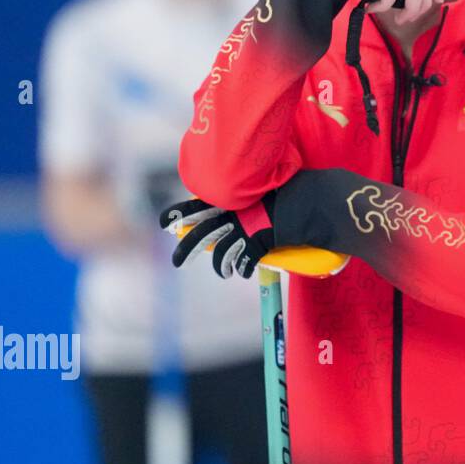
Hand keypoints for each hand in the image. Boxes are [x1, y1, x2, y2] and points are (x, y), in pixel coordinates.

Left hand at [158, 195, 278, 278]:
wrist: (299, 202)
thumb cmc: (279, 193)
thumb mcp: (254, 190)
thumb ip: (241, 198)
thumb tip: (231, 208)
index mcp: (225, 201)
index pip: (192, 208)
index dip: (176, 216)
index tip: (165, 224)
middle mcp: (229, 217)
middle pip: (199, 237)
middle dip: (185, 252)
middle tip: (177, 263)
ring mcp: (241, 231)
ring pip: (221, 256)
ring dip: (220, 267)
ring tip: (224, 273)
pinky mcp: (254, 244)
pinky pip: (243, 262)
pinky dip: (241, 269)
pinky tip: (243, 272)